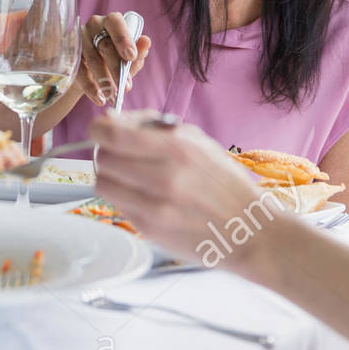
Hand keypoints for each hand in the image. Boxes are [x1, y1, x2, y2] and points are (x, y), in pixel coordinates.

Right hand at [76, 13, 151, 105]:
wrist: (92, 72)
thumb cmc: (115, 59)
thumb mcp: (129, 58)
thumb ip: (139, 51)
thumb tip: (146, 41)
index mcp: (111, 21)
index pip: (116, 23)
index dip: (123, 39)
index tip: (131, 56)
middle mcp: (93, 25)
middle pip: (104, 45)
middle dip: (116, 68)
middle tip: (125, 87)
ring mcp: (79, 39)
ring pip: (92, 59)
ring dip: (104, 80)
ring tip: (113, 96)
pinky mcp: (69, 55)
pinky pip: (79, 71)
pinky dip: (90, 87)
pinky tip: (99, 98)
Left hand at [89, 110, 266, 266]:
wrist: (249, 230)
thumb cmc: (223, 182)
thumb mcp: (197, 142)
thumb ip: (151, 127)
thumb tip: (109, 119)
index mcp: (178, 149)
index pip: (112, 134)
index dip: (99, 129)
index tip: (101, 129)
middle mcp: (164, 178)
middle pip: (103, 159)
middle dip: (108, 153)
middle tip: (123, 156)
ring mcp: (154, 208)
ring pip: (103, 184)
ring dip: (112, 178)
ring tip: (132, 178)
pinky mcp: (149, 230)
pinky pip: (118, 206)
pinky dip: (126, 200)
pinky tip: (147, 199)